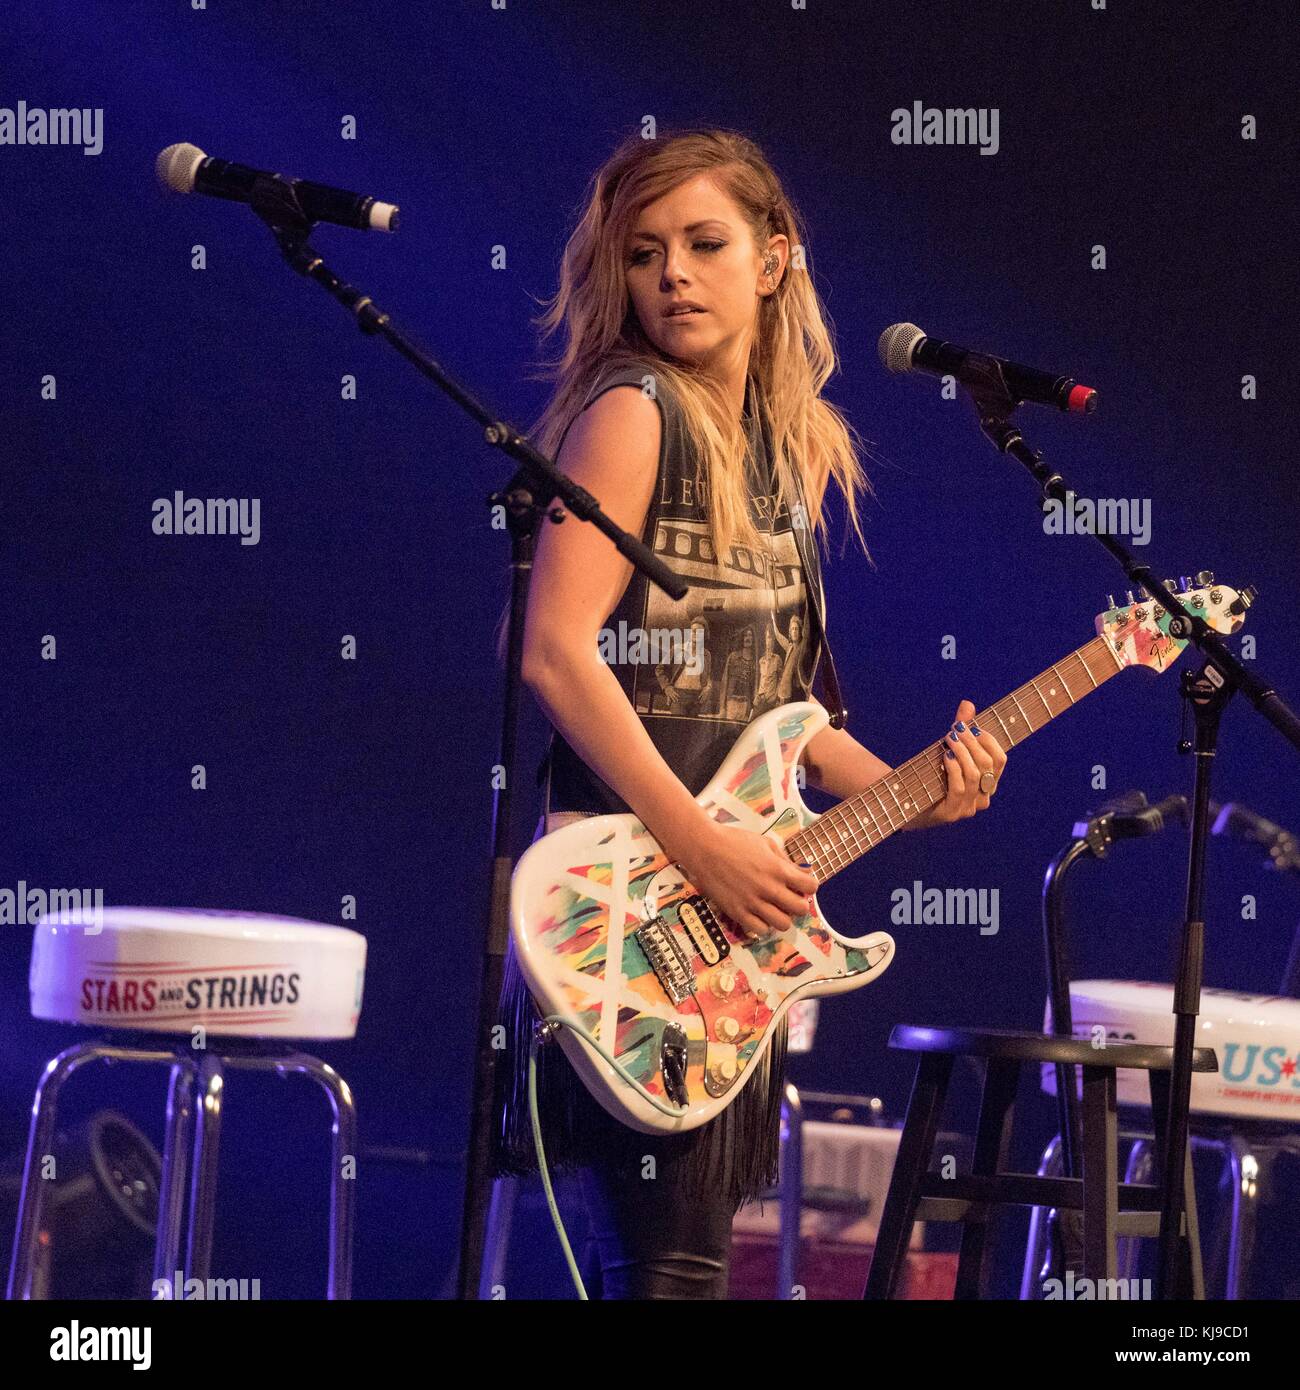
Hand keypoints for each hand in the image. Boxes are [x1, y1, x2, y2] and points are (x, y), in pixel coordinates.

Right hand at [680, 822, 818, 939]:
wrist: (705, 848)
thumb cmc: (735, 841)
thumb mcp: (765, 843)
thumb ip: (785, 860)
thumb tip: (802, 872)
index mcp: (778, 869)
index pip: (811, 886)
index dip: (809, 885)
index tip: (801, 884)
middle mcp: (769, 888)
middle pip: (801, 909)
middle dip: (799, 903)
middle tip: (789, 898)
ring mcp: (753, 903)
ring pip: (783, 924)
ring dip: (783, 916)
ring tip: (774, 908)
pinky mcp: (737, 912)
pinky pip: (760, 930)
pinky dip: (764, 924)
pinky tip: (759, 914)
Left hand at [911, 699, 1007, 827]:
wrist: (907, 804)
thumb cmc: (932, 775)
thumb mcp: (949, 750)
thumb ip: (960, 731)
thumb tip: (967, 704)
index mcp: (987, 783)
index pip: (1000, 759)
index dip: (988, 740)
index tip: (971, 726)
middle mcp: (983, 797)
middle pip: (987, 764)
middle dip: (972, 742)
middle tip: (956, 728)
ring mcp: (969, 808)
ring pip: (974, 774)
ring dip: (962, 752)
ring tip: (948, 738)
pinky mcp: (952, 814)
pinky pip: (959, 788)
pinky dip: (953, 769)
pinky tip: (945, 756)